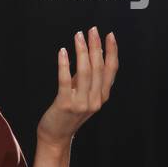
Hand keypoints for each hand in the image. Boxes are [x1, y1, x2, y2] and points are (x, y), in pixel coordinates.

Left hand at [36, 26, 117, 149]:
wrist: (56, 136)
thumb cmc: (68, 113)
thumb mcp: (82, 94)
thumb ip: (87, 77)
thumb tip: (89, 53)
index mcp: (102, 96)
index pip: (111, 70)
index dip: (112, 51)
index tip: (110, 35)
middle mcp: (96, 100)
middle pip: (99, 68)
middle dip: (96, 46)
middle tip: (93, 30)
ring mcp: (82, 103)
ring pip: (85, 72)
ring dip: (82, 51)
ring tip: (78, 36)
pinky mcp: (66, 104)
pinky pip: (66, 80)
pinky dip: (64, 64)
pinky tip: (62, 51)